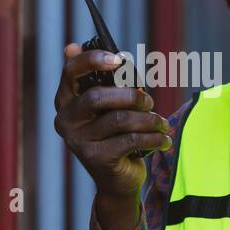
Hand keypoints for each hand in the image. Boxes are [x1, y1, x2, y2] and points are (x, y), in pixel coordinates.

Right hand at [53, 43, 171, 229]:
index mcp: (66, 100)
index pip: (70, 71)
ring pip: (119, 119)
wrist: (117, 181)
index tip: (119, 59)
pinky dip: (153, 137)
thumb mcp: (110, 107)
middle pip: (97, 96)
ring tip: (161, 123)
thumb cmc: (115, 134)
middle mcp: (65, 119)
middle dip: (130, 96)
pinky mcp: (95, 158)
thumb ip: (105, 81)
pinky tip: (164, 139)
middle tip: (149, 101)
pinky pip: (130, 140)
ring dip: (148, 119)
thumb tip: (83, 49)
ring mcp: (78, 141)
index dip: (93, 60)